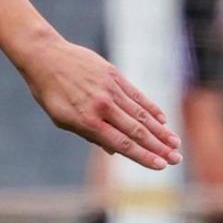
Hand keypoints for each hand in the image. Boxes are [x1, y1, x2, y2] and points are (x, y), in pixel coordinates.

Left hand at [17, 35, 180, 169]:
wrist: (45, 56)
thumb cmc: (50, 92)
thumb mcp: (62, 119)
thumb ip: (90, 134)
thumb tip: (114, 150)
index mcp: (87, 122)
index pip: (122, 144)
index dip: (143, 156)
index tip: (160, 166)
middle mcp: (102, 107)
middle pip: (136, 131)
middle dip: (159, 148)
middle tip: (176, 159)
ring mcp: (110, 90)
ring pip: (141, 114)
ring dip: (161, 131)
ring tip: (175, 143)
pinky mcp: (115, 75)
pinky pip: (137, 95)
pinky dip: (151, 108)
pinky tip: (163, 120)